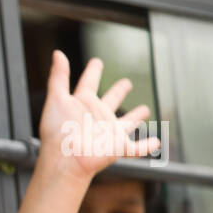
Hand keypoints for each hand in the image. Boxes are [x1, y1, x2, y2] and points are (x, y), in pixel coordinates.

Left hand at [37, 51, 160, 181]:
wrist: (64, 159)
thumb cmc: (57, 131)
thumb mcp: (56, 99)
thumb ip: (59, 77)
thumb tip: (57, 53)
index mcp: (82, 103)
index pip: (88, 82)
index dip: (93, 72)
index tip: (96, 62)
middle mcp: (97, 116)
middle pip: (111, 100)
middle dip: (119, 92)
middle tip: (126, 83)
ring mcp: (108, 132)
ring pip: (126, 122)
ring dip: (135, 116)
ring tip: (144, 110)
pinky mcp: (117, 147)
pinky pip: (136, 148)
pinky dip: (146, 146)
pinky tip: (156, 142)